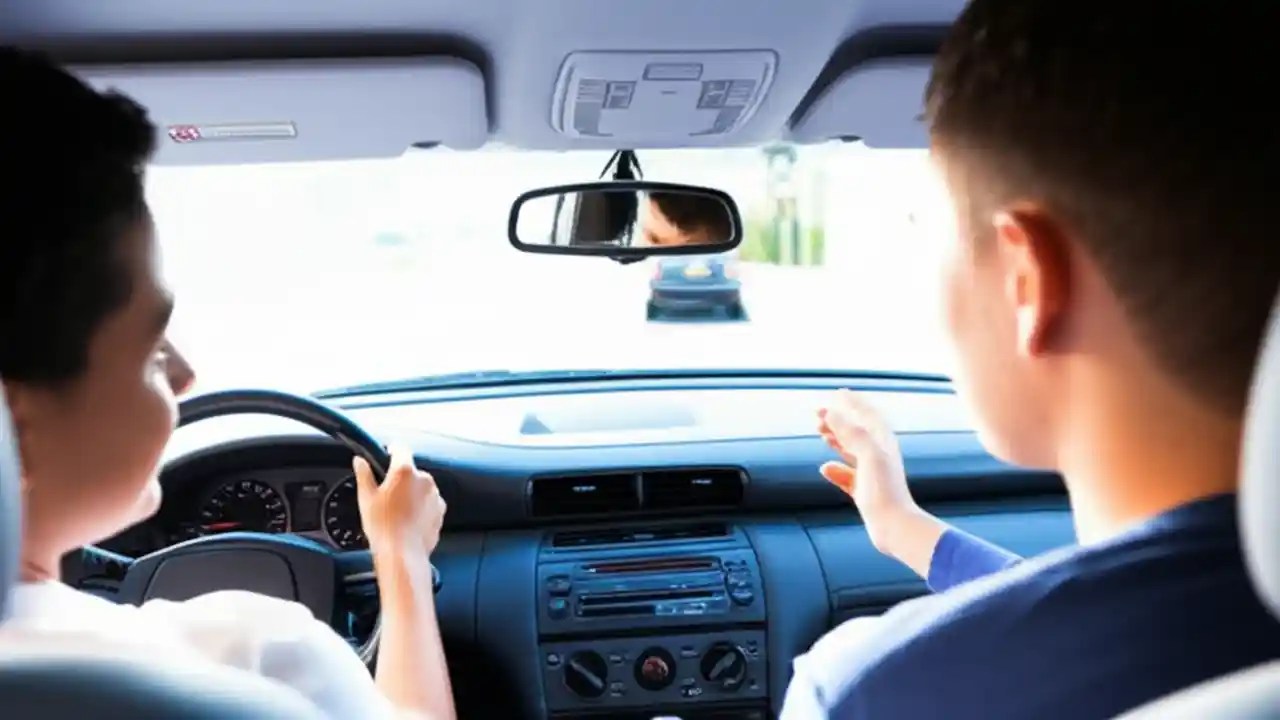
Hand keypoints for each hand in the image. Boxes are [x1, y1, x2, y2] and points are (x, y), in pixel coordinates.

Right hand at [353, 444, 445, 557]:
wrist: (402, 553)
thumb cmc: (383, 527)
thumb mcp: (366, 498)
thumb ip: (364, 474)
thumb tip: (359, 462)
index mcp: (404, 471)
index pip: (401, 449)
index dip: (393, 449)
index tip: (389, 452)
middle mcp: (424, 480)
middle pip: (411, 471)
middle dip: (401, 479)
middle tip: (386, 495)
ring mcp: (435, 496)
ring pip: (421, 488)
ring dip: (412, 494)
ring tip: (397, 511)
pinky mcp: (440, 511)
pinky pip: (429, 503)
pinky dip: (421, 507)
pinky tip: (408, 520)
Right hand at [818, 389, 920, 556]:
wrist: (894, 527)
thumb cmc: (884, 490)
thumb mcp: (867, 453)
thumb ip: (850, 431)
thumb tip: (831, 412)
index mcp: (883, 442)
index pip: (866, 414)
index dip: (852, 403)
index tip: (837, 393)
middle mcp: (879, 455)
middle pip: (857, 431)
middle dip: (839, 420)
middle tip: (818, 415)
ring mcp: (873, 474)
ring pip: (852, 451)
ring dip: (836, 440)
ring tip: (821, 433)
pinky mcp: (866, 492)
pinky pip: (848, 476)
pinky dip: (836, 469)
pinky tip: (825, 468)